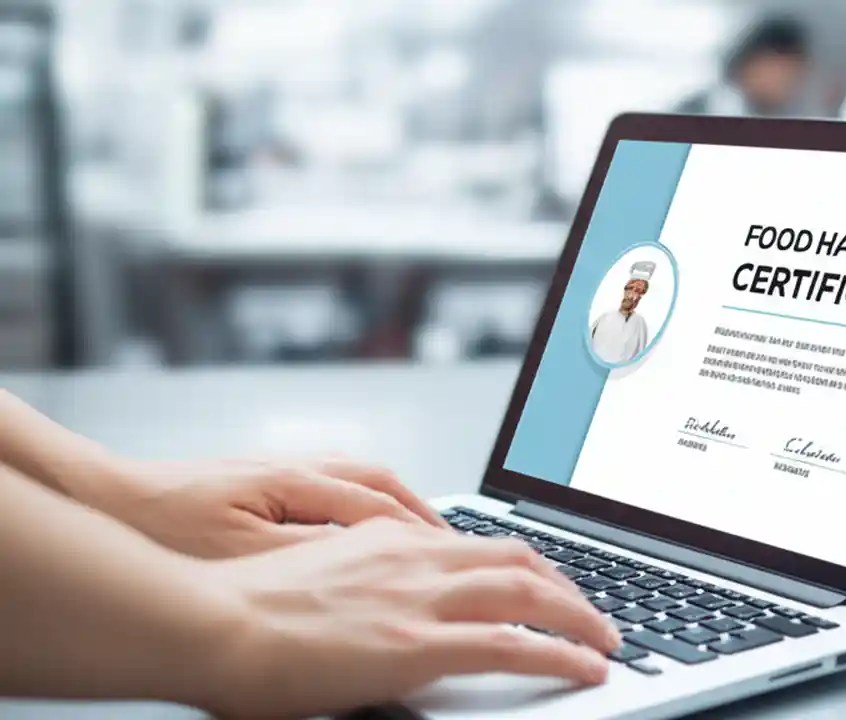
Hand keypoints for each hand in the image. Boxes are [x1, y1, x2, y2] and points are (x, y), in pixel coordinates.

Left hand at [96, 456, 449, 557]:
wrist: (105, 498)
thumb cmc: (164, 527)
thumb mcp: (244, 551)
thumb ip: (312, 551)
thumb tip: (368, 555)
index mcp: (296, 480)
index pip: (380, 504)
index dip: (422, 530)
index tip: (452, 553)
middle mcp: (294, 468)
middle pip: (380, 481)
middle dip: (422, 511)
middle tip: (453, 540)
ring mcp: (280, 473)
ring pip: (358, 480)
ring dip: (396, 505)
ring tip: (422, 531)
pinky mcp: (263, 483)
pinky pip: (335, 488)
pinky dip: (365, 506)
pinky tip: (364, 526)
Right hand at [201, 519, 620, 717]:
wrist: (208, 622)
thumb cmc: (244, 608)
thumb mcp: (319, 573)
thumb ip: (368, 578)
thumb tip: (391, 599)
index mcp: (392, 540)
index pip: (482, 542)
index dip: (527, 562)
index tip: (549, 581)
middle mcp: (416, 557)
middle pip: (518, 557)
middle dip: (566, 585)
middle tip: (590, 614)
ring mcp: (419, 598)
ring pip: (528, 591)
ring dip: (578, 615)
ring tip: (606, 641)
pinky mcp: (415, 643)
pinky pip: (512, 643)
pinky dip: (560, 653)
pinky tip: (586, 668)